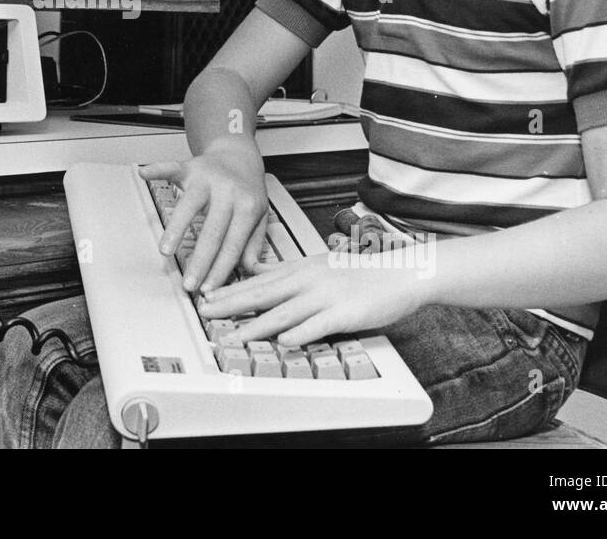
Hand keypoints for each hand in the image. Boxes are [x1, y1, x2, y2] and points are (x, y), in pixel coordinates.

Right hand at [138, 148, 268, 293]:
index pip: (233, 245)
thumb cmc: (247, 188)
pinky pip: (171, 168)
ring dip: (176, 229)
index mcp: (247, 207)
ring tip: (166, 251)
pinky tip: (144, 173)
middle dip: (199, 261)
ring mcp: (207, 179)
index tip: (209, 289)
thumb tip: (249, 271)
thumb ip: (254, 243)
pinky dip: (157, 169)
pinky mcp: (190, 167)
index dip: (220, 269)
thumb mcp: (260, 216)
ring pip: (189, 205)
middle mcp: (228, 192)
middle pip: (212, 232)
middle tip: (188, 283)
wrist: (239, 153)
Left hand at [196, 253, 429, 347]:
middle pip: (262, 293)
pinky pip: (318, 324)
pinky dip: (299, 333)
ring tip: (233, 337)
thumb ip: (290, 274)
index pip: (257, 280)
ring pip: (283, 311)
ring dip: (255, 326)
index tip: (206, 296)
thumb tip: (260, 274)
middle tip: (204, 313)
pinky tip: (283, 342)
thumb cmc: (361, 273)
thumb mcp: (319, 265)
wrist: (401, 272)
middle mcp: (308, 279)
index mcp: (301, 268)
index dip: (230, 289)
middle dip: (230, 304)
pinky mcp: (345, 312)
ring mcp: (326, 295)